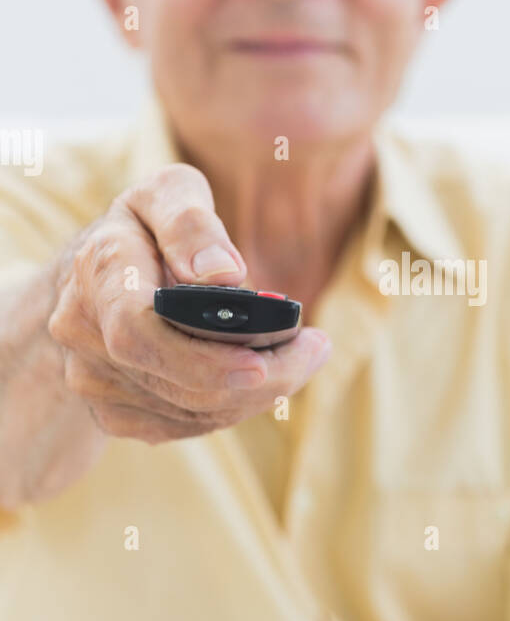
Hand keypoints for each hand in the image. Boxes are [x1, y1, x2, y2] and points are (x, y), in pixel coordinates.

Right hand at [47, 162, 330, 443]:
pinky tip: (264, 378)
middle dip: (258, 378)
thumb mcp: (168, 194)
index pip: (137, 331)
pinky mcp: (112, 411)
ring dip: (257, 393)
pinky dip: (234, 407)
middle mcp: (84, 331)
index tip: (262, 363)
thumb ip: (190, 223)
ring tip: (304, 355)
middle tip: (315, 348)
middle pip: (176, 383)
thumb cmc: (146, 227)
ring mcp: (93, 378)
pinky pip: (185, 425)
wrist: (94, 277)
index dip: (201, 358)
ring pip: (190, 411)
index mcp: (97, 270)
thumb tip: (221, 274)